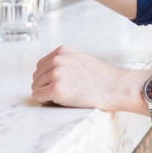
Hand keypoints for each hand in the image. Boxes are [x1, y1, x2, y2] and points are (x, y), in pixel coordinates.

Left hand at [31, 46, 148, 111]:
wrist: (115, 87)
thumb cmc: (101, 77)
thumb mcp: (80, 59)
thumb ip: (64, 61)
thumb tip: (47, 71)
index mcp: (62, 51)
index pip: (41, 65)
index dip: (47, 77)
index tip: (57, 84)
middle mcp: (57, 60)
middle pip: (36, 76)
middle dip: (44, 85)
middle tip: (60, 93)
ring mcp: (56, 74)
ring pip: (36, 86)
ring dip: (45, 93)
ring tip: (62, 97)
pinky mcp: (56, 89)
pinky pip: (38, 96)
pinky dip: (44, 101)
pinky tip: (57, 101)